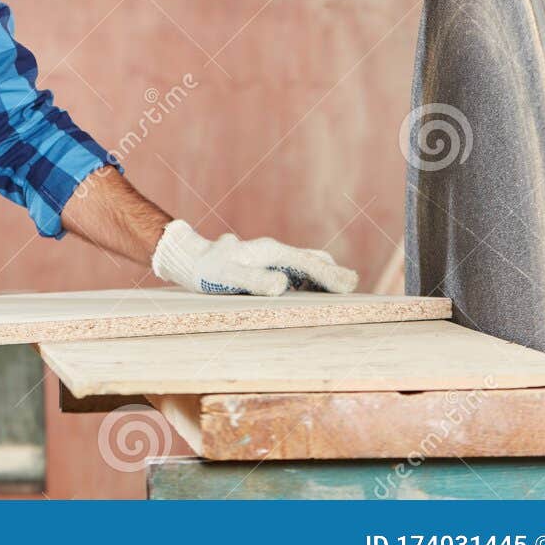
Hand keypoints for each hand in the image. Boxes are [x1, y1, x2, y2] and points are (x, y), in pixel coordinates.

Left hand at [151, 219, 357, 295]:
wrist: (192, 259)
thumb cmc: (209, 269)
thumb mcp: (227, 276)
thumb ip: (254, 280)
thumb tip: (282, 285)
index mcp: (270, 252)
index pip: (307, 263)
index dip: (329, 275)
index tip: (349, 284)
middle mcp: (274, 252)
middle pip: (312, 260)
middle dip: (333, 273)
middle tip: (352, 287)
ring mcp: (272, 258)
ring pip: (306, 263)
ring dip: (324, 276)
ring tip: (343, 290)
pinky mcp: (267, 266)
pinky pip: (295, 271)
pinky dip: (311, 279)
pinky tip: (317, 292)